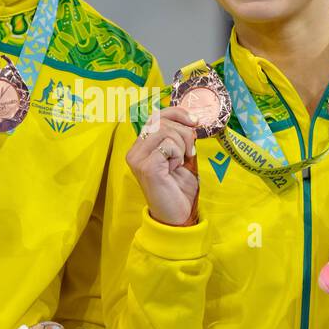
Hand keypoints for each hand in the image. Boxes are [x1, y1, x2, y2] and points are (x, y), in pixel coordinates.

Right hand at [126, 106, 198, 225]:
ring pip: (165, 130)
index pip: (155, 116)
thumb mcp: (181, 156)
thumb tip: (190, 118)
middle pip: (161, 120)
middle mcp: (134, 151)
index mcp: (140, 147)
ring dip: (181, 145)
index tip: (194, 121)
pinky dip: (178, 154)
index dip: (176, 113)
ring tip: (180, 162)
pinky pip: (168, 145)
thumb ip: (179, 138)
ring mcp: (137, 159)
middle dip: (184, 132)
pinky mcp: (146, 166)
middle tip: (190, 151)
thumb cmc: (178, 188)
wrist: (176, 215)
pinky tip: (174, 168)